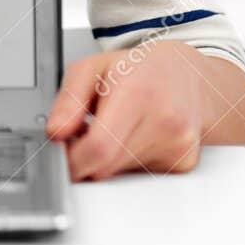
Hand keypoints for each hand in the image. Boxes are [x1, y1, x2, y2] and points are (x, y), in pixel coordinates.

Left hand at [44, 39, 244, 179]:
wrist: (189, 76)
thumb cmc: (140, 68)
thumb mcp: (93, 68)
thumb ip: (68, 100)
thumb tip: (55, 132)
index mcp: (139, 94)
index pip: (100, 146)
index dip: (73, 158)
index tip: (62, 152)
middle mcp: (164, 123)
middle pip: (108, 165)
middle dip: (85, 158)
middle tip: (84, 135)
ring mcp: (179, 147)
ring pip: (121, 174)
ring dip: (107, 160)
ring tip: (114, 129)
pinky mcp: (185, 164)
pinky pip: (139, 176)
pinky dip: (127, 163)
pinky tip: (133, 137)